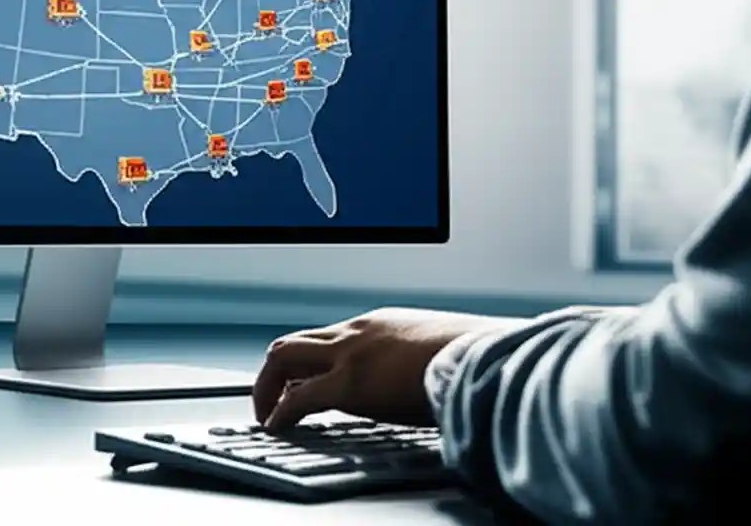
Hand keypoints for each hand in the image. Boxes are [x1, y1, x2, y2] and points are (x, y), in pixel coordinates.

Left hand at [253, 308, 526, 428]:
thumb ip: (418, 359)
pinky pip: (298, 398)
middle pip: (295, 343)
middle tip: (271, 397)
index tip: (303, 382)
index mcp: (379, 324)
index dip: (309, 363)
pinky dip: (280, 412)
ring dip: (267, 387)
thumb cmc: (475, 354)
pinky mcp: (349, 385)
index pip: (327, 339)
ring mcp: (349, 355)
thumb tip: (431, 379)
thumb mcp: (438, 347)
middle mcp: (356, 332)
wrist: (484, 355)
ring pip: (283, 357)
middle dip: (274, 371)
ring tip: (266, 413)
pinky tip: (276, 425)